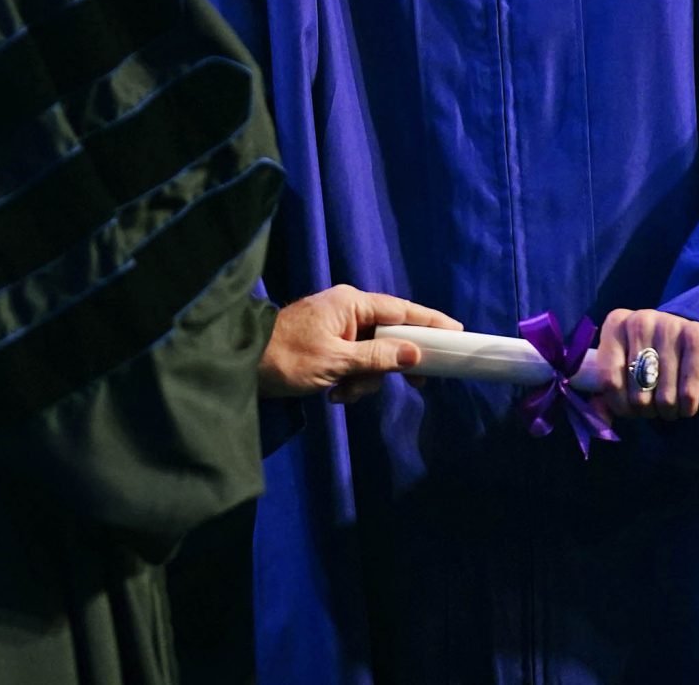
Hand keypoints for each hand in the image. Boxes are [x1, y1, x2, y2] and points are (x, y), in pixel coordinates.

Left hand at [258, 285, 461, 403]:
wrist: (241, 364)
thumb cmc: (287, 357)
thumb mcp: (336, 362)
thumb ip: (377, 358)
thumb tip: (415, 355)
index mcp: (352, 303)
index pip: (402, 310)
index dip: (431, 323)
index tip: (457, 333)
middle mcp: (348, 310)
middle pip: (390, 336)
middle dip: (390, 366)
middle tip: (414, 385)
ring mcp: (337, 328)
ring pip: (372, 356)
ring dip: (364, 379)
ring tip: (342, 392)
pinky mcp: (328, 346)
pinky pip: (354, 363)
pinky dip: (349, 380)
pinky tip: (333, 394)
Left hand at [572, 309, 698, 420]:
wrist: (693, 337)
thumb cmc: (652, 358)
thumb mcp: (626, 368)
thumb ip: (608, 392)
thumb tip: (600, 417)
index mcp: (615, 324)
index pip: (609, 379)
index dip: (619, 405)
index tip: (629, 410)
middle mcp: (640, 320)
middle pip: (637, 390)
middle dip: (645, 409)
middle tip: (652, 408)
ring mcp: (670, 325)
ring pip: (664, 394)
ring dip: (668, 410)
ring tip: (669, 407)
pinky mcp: (697, 336)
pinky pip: (688, 388)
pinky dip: (688, 405)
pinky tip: (687, 405)